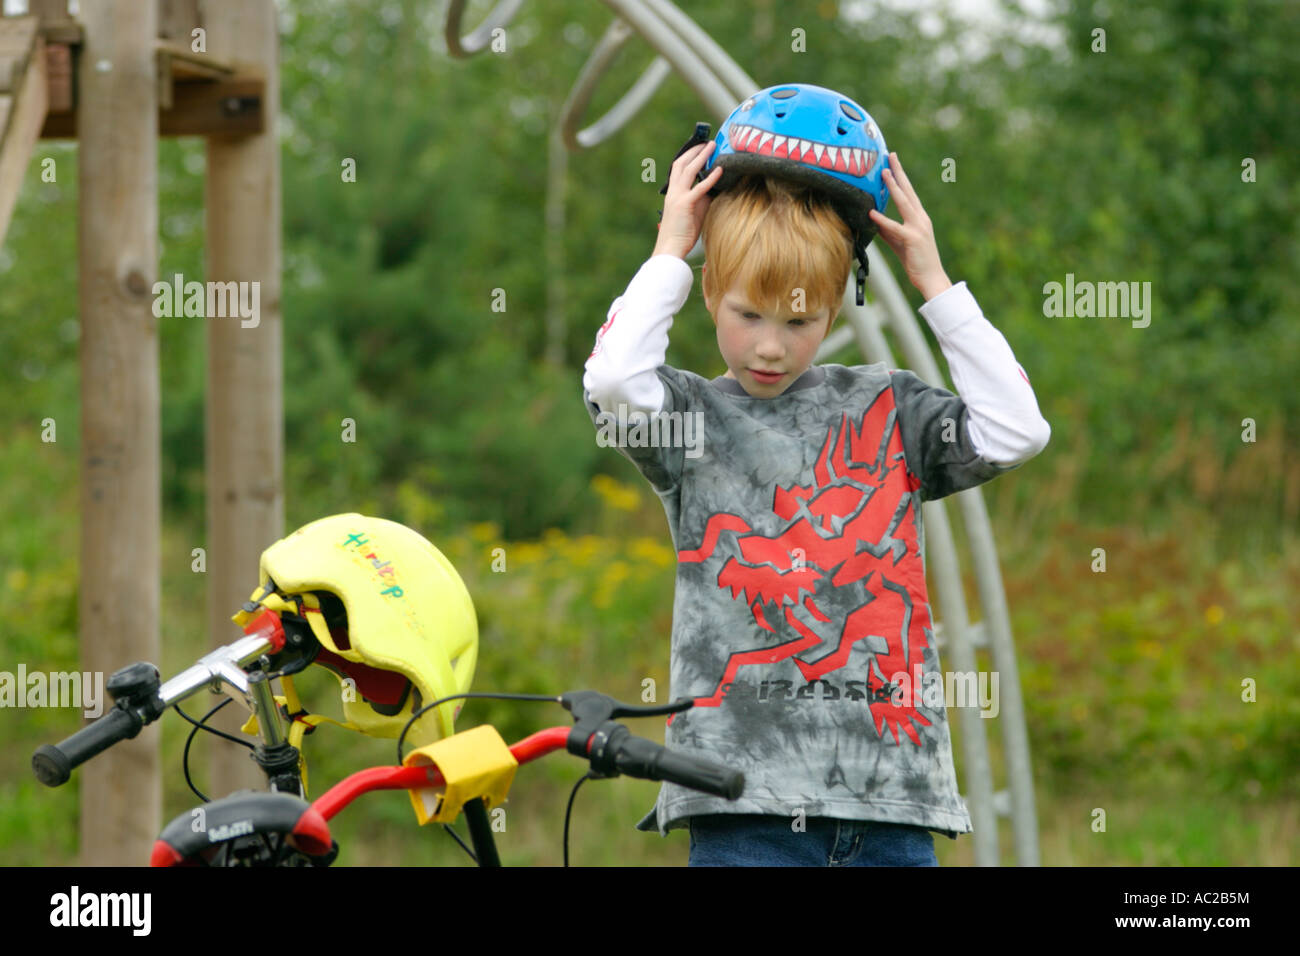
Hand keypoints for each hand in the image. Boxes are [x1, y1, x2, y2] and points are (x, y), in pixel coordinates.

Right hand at [654, 141, 724, 259]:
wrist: (670, 248)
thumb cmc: (682, 233)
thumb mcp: (693, 212)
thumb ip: (702, 198)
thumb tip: (714, 188)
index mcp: (672, 192)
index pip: (678, 168)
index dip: (689, 156)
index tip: (700, 148)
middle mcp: (673, 191)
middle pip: (682, 163)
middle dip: (694, 150)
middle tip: (707, 142)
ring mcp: (677, 197)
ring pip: (689, 170)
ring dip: (702, 156)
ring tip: (712, 147)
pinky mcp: (684, 205)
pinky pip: (699, 188)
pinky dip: (710, 178)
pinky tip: (720, 170)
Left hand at [868, 152, 951, 299]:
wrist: (932, 279)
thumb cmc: (916, 261)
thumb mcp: (899, 242)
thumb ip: (888, 231)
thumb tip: (874, 220)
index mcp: (919, 218)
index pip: (908, 193)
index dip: (900, 177)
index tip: (892, 163)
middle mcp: (920, 219)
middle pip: (908, 191)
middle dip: (899, 172)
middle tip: (891, 155)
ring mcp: (918, 228)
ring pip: (904, 203)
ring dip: (894, 187)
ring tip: (883, 173)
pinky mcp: (913, 240)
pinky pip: (895, 228)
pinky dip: (883, 220)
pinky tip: (872, 212)